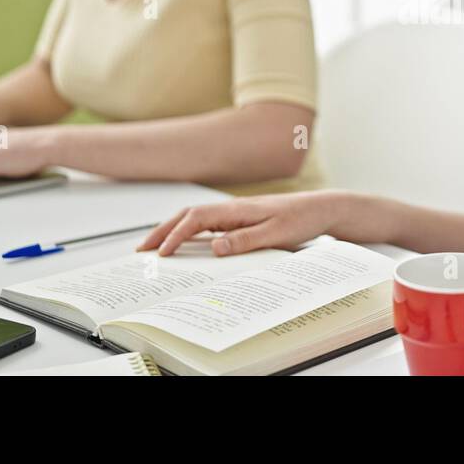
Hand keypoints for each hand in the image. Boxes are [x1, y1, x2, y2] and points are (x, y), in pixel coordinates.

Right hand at [136, 190, 350, 256]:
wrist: (321, 209)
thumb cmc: (302, 219)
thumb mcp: (276, 233)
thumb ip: (246, 240)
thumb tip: (214, 247)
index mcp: (237, 209)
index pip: (196, 219)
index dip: (176, 235)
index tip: (162, 254)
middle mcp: (232, 209)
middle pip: (188, 216)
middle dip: (163, 231)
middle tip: (141, 250)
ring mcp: (235, 214)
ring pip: (195, 219)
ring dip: (173, 231)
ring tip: (155, 249)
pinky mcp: (240, 220)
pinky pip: (208, 226)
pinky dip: (190, 234)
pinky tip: (185, 246)